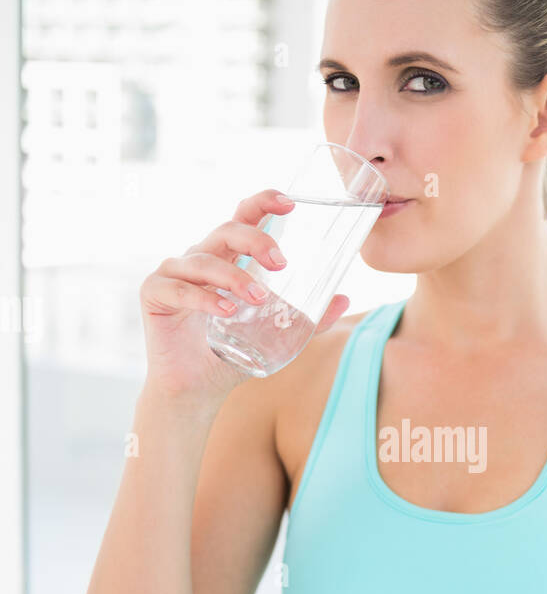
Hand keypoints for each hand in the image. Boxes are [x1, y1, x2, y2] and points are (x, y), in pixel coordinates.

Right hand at [139, 188, 349, 399]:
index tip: (289, 203)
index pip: (243, 217)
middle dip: (256, 241)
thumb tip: (345, 298)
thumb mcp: (275, 335)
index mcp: (227, 258)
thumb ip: (309, 319)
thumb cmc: (231, 355)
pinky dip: (204, 298)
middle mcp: (199, 257)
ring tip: (258, 298)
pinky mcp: (154, 293)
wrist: (196, 390)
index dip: (262, 203)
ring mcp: (174, 273)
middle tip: (282, 263)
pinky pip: (180, 288)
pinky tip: (225, 311)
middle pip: (226, 231)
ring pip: (204, 260)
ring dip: (234, 277)